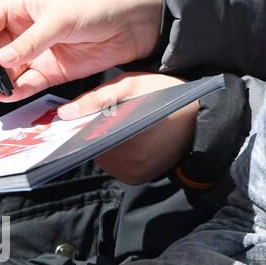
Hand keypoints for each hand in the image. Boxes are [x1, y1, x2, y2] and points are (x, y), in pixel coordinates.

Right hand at [0, 0, 163, 100]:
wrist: (134, 22)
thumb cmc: (96, 5)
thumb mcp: (60, 18)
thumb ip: (30, 41)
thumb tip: (2, 59)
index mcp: (20, 8)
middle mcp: (24, 31)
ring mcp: (37, 53)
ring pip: (7, 70)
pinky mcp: (51, 71)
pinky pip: (27, 83)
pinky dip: (16, 91)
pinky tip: (8, 95)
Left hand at [56, 72, 197, 184]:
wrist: (200, 115)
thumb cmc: (165, 95)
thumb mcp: (131, 85)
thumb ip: (96, 99)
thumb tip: (65, 114)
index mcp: (131, 139)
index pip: (89, 139)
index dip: (81, 128)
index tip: (79, 118)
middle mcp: (133, 163)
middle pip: (94, 149)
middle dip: (93, 134)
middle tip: (102, 118)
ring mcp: (137, 173)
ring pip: (103, 158)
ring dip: (103, 144)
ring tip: (115, 126)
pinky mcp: (139, 179)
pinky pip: (115, 167)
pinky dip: (113, 153)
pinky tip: (123, 138)